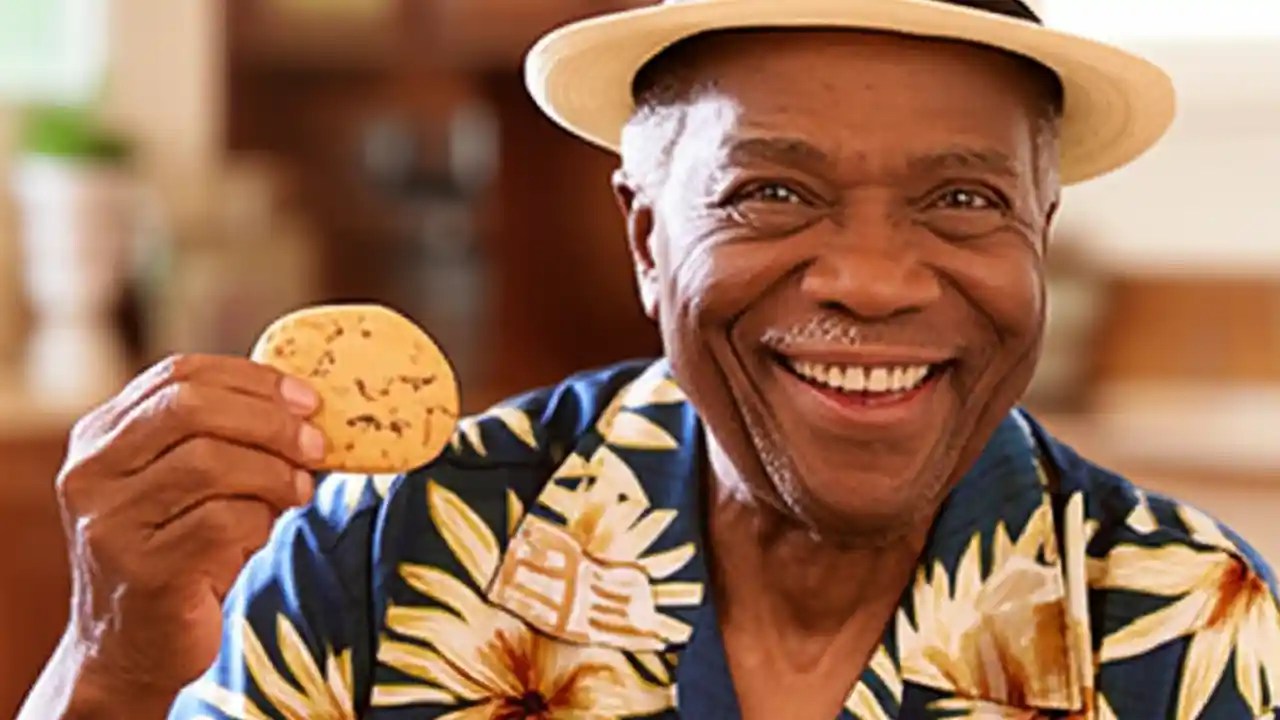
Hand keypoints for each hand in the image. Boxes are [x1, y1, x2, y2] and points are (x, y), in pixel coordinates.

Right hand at [18, 354, 324, 717]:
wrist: (133, 649)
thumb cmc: (179, 552)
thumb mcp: (190, 486)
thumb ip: (224, 439)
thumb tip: (306, 407)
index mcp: (103, 436)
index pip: (179, 375)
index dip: (251, 380)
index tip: (306, 399)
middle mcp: (93, 473)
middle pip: (191, 409)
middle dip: (269, 422)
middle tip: (316, 445)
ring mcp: (111, 523)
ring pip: (208, 462)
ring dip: (273, 473)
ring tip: (298, 492)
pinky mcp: (143, 571)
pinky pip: (221, 521)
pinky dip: (261, 520)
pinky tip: (266, 532)